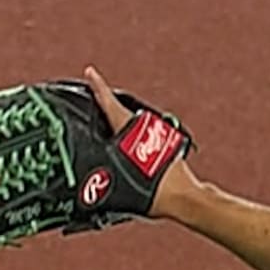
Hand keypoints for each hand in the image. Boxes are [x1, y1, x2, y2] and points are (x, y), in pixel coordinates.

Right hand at [81, 65, 201, 221]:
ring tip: (113, 158)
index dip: (98, 86)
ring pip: (133, 133)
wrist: (186, 198)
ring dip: (123, 141)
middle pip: (120, 118)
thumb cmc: (155, 193)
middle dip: (108, 119)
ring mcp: (157, 136)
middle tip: (94, 120)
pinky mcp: (166, 147)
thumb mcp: (118, 188)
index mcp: (129, 130)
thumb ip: (102, 182)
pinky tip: (130, 167)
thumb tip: (84, 189)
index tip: (91, 71)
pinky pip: (143, 145)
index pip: (109, 103)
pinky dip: (135, 152)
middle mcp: (144, 128)